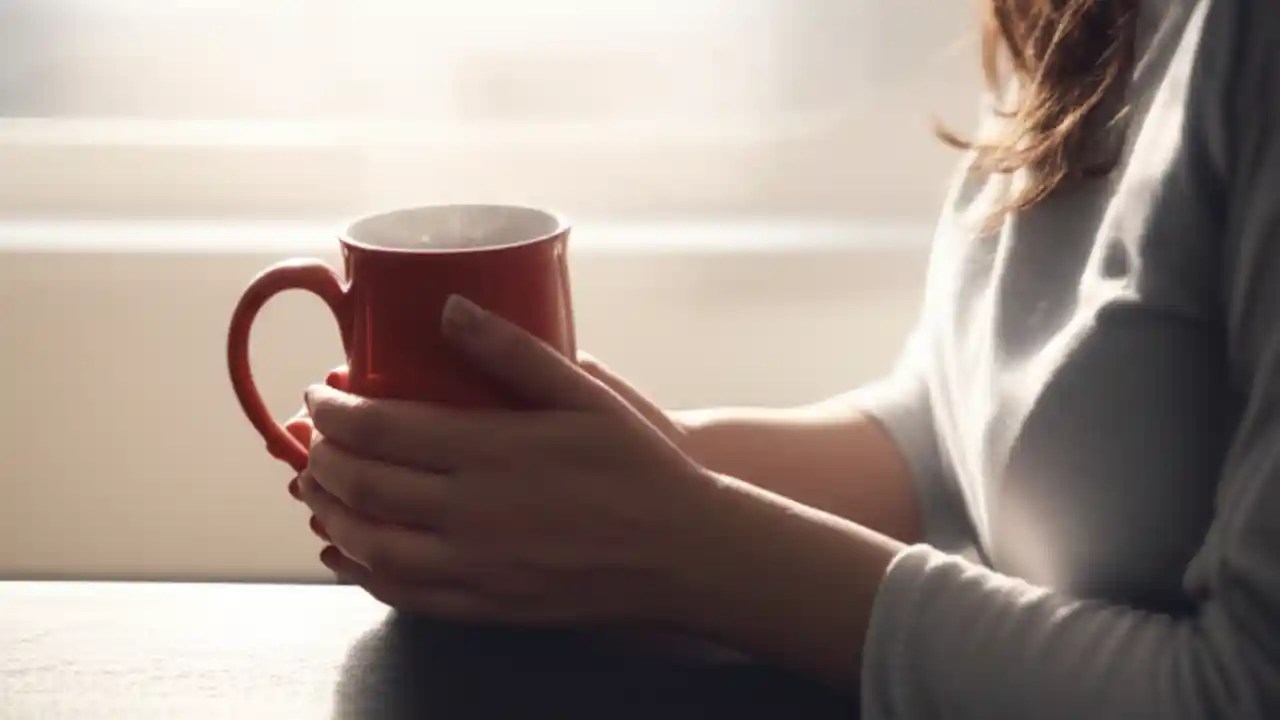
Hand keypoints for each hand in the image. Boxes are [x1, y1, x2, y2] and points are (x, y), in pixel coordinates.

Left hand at [294, 296, 720, 626]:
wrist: (683, 552)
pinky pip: (405, 595)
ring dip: (330, 515)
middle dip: (321, 460)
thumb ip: (513, 350)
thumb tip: (449, 306)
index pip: (379, 429)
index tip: (317, 396)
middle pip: (363, 485)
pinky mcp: (488, 604)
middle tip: (310, 440)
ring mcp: (477, 566)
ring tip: (317, 491)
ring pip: (371, 545)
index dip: (333, 411)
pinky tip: (350, 554)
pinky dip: (362, 573)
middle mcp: (473, 513)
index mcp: (491, 452)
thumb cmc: (638, 466)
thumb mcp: (586, 394)